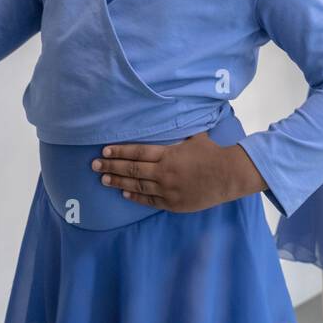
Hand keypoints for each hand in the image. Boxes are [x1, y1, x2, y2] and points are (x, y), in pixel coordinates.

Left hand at [92, 133, 265, 212]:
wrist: (229, 176)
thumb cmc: (213, 153)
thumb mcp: (195, 137)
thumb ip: (179, 134)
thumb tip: (173, 118)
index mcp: (168, 154)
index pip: (137, 152)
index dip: (119, 152)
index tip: (104, 151)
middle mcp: (164, 172)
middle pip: (132, 170)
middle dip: (110, 167)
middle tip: (94, 166)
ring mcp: (167, 190)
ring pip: (137, 186)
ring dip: (118, 183)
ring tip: (103, 180)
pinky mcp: (173, 203)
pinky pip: (149, 200)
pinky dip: (136, 197)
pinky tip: (125, 194)